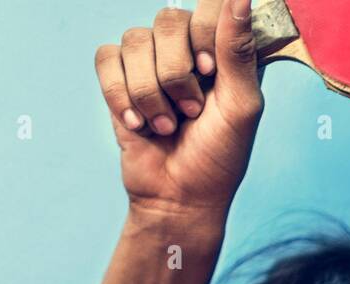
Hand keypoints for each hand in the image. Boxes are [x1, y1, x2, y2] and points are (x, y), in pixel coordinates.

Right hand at [95, 0, 264, 218]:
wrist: (179, 199)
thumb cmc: (217, 159)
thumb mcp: (241, 108)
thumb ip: (239, 51)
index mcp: (221, 49)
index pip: (210, 2)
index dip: (204, 33)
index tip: (208, 72)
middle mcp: (186, 48)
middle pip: (167, 19)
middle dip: (176, 75)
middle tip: (191, 112)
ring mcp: (150, 62)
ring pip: (135, 41)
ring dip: (151, 94)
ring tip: (167, 126)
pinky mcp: (120, 80)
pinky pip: (107, 59)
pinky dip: (121, 96)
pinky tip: (139, 124)